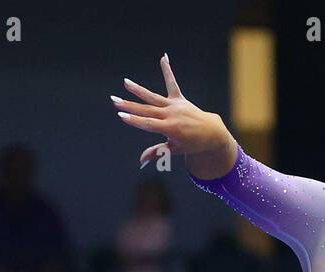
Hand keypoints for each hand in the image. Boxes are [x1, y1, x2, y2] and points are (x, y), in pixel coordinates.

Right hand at [113, 55, 228, 167]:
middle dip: (129, 105)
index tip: (121, 115)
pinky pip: (172, 83)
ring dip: (138, 90)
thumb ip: (157, 153)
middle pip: (147, 110)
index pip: (148, 124)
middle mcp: (171, 115)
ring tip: (125, 82)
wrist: (211, 132)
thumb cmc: (191, 144)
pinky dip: (168, 70)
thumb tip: (141, 161)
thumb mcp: (175, 150)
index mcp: (170, 129)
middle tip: (114, 100)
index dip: (134, 120)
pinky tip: (163, 57)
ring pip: (153, 97)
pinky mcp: (179, 99)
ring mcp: (175, 105)